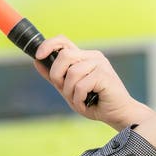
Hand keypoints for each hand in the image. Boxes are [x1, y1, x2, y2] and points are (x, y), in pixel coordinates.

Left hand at [34, 36, 150, 129]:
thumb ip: (56, 77)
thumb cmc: (95, 103)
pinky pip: (81, 85)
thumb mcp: (69, 90)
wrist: (118, 115)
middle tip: (65, 91)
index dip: (48, 45)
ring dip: (70, 92)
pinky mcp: (105, 75)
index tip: (38, 56)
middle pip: (64, 55)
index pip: (63, 41)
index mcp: (84, 57)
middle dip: (57, 76)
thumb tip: (37, 61)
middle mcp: (92, 56)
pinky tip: (86, 104)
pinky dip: (79, 99)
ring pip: (72, 72)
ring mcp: (100, 64)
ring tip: (79, 101)